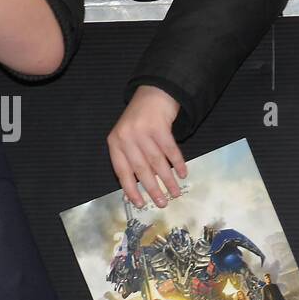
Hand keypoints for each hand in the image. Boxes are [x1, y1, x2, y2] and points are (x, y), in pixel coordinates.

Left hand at [107, 85, 185, 207]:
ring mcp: (142, 132)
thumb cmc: (139, 121)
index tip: (140, 204)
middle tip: (163, 203)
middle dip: (153, 189)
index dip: (131, 189)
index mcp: (115, 143)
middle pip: (140, 169)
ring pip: (157, 162)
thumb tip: (140, 188)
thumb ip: (131, 159)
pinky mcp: (159, 127)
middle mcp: (126, 137)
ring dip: (168, 180)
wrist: (152, 95)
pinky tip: (183, 173)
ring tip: (175, 193)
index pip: (121, 171)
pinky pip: (170, 150)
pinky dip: (178, 163)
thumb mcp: (127, 138)